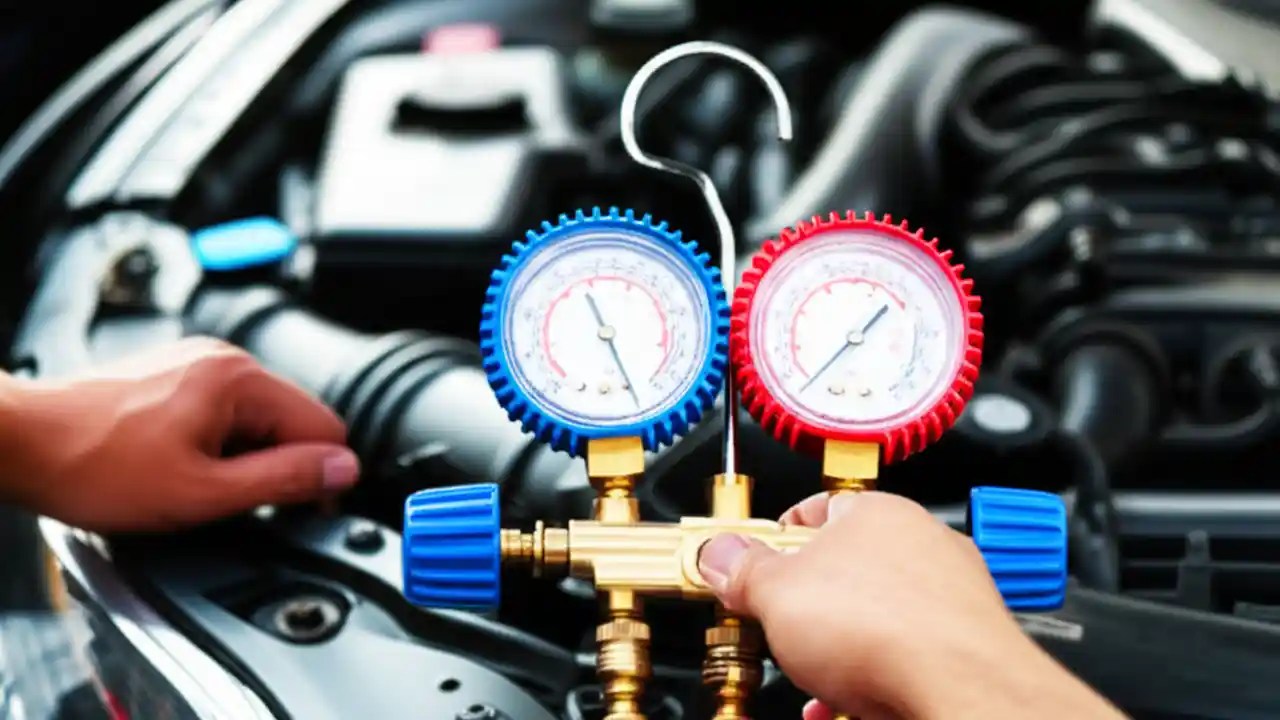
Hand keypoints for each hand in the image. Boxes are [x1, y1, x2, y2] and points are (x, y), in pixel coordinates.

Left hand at [0, 337, 358, 531]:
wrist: (21, 443)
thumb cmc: (94, 465)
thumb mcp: (203, 492)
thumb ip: (283, 480)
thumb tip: (343, 471)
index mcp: (241, 380)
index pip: (326, 428)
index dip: (320, 478)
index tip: (295, 511)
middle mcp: (225, 359)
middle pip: (293, 421)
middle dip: (273, 466)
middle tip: (226, 499)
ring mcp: (198, 362)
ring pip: (258, 419)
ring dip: (242, 457)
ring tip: (192, 481)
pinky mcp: (176, 373)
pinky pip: (225, 411)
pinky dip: (215, 443)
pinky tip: (177, 463)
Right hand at [696, 491, 1122, 719]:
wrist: (963, 693)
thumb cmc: (888, 630)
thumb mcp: (776, 594)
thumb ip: (743, 570)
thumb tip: (719, 553)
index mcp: (874, 512)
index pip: (812, 512)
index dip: (772, 543)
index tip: (748, 570)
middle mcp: (920, 543)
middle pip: (842, 572)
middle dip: (806, 611)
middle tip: (779, 632)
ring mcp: (949, 595)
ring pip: (874, 621)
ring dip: (837, 655)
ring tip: (816, 681)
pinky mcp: (966, 645)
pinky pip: (905, 657)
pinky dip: (874, 681)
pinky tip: (849, 705)